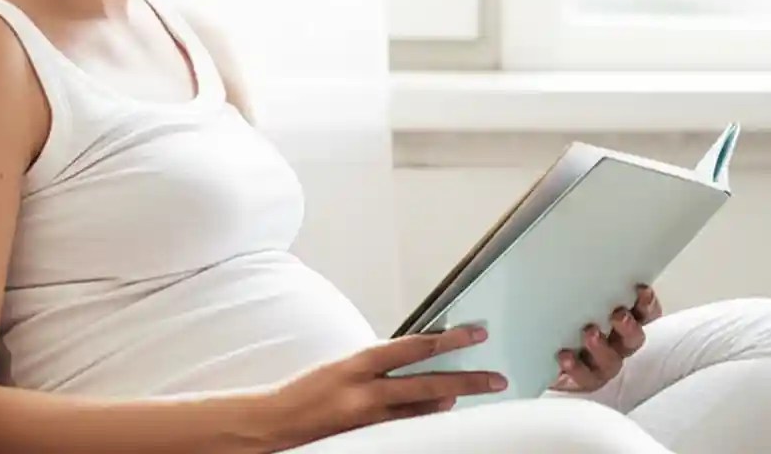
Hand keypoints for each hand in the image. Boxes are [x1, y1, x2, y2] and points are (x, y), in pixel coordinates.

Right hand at [263, 326, 505, 448]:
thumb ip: (380, 364)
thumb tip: (420, 365)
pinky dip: (425, 418)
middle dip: (466, 379)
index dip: (449, 340)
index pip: (414, 347)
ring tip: (473, 392)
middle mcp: (366, 390)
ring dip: (449, 399)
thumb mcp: (344, 366)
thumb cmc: (309, 389)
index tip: (476, 333)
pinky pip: (405, 428)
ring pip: (421, 409)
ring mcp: (367, 418)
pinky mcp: (365, 437)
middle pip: (428, 383)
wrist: (274, 421)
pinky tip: (442, 411)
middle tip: (496, 378)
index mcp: (359, 362)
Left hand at [551, 284, 662, 392]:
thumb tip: (582, 252)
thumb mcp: (576, 299)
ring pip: (611, 361)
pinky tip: (565, 356)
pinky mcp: (583, 379)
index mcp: (622, 323)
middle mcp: (616, 345)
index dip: (647, 303)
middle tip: (618, 315)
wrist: (542, 353)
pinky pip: (585, 378)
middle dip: (628, 326)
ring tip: (589, 334)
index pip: (645, 313)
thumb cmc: (565, 321)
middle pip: (633, 338)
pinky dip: (576, 367)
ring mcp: (601, 365)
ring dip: (602, 348)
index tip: (640, 290)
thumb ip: (587, 288)